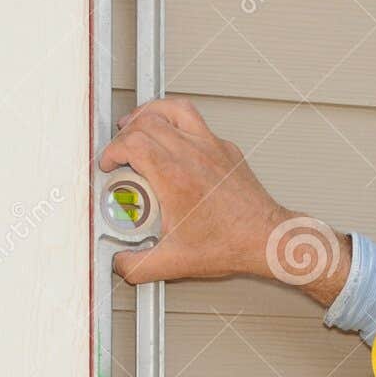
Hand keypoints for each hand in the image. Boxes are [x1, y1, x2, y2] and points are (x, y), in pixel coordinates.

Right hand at [98, 96, 349, 301]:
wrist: (266, 240)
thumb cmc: (231, 245)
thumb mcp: (174, 263)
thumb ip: (138, 267)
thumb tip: (119, 264)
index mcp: (174, 176)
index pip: (131, 142)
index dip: (111, 151)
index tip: (109, 165)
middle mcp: (191, 153)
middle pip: (146, 121)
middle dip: (125, 132)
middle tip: (120, 151)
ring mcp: (211, 146)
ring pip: (173, 109)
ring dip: (150, 113)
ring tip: (138, 125)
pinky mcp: (226, 149)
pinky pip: (196, 122)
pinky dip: (177, 123)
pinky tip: (174, 139)